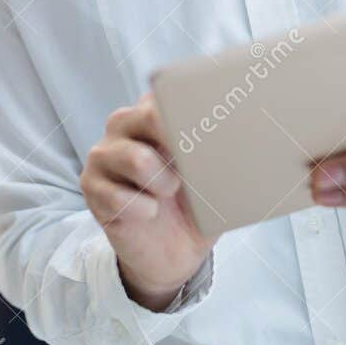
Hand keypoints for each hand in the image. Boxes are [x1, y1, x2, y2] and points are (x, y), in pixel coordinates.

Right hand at [81, 94, 213, 311]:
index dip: (191, 108)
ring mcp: (102, 155)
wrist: (174, 254)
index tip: (212, 129)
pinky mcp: (90, 187)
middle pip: (149, 115)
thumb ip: (223, 150)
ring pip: (136, 158)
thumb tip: (254, 135)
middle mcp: (123, 125)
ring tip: (170, 191)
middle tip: (193, 167)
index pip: (167, 90)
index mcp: (152, 111)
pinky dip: (144, 209)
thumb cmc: (195, 204)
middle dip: (180, 143)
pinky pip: (119, 197)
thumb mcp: (215, 175)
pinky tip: (150, 213)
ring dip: (164, 181)